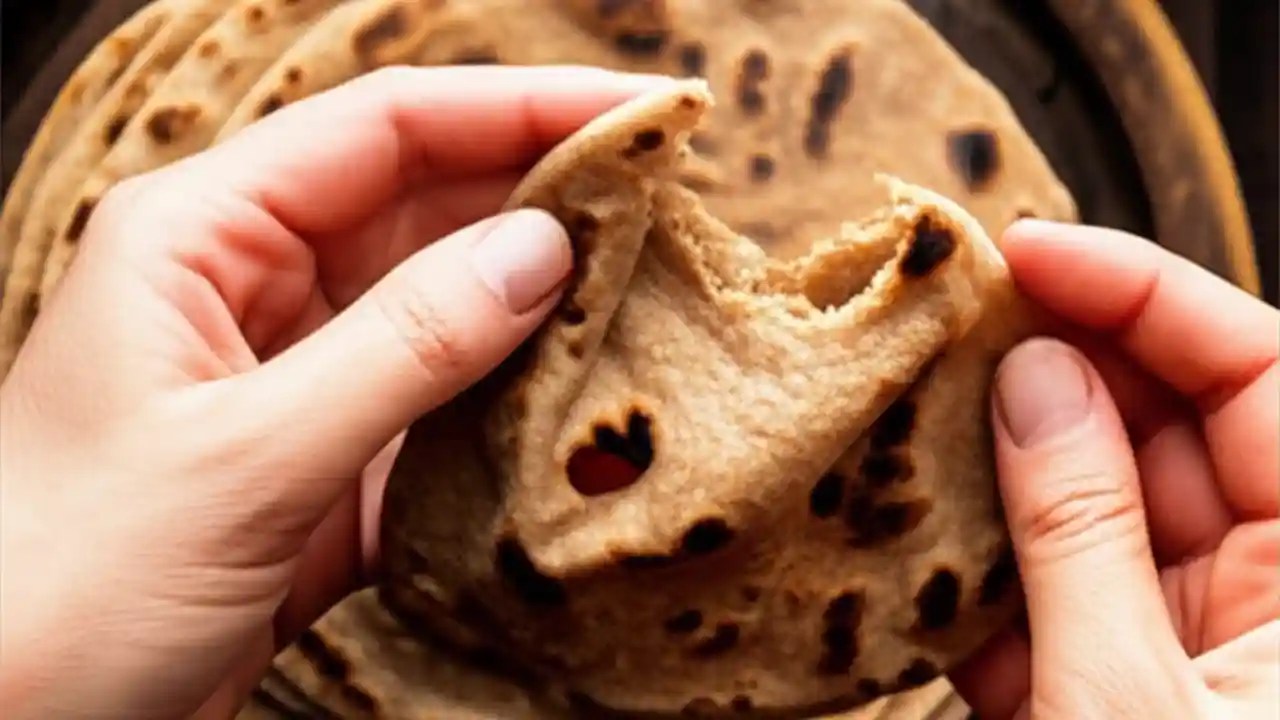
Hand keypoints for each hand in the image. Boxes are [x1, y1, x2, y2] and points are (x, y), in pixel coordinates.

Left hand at [0, 66, 671, 719]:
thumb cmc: (60, 586)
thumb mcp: (246, 456)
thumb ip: (404, 347)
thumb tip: (543, 251)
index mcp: (204, 237)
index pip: (389, 129)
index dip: (522, 107)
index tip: (637, 114)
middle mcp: (257, 291)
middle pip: (432, 210)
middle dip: (551, 206)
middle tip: (672, 213)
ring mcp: (301, 382)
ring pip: (450, 316)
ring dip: (546, 319)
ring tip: (655, 313)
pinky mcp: (331, 468)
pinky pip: (446, 418)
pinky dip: (517, 422)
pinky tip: (585, 429)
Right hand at [950, 222, 1279, 717]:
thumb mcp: (1123, 697)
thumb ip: (1076, 534)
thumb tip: (1029, 379)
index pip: (1260, 373)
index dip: (1143, 291)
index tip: (1027, 252)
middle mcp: (1268, 591)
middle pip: (1159, 430)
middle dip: (1045, 375)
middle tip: (940, 336)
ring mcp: (1191, 644)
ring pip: (1087, 511)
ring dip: (989, 481)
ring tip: (901, 435)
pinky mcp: (1114, 688)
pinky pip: (1046, 601)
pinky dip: (973, 585)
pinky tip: (907, 558)